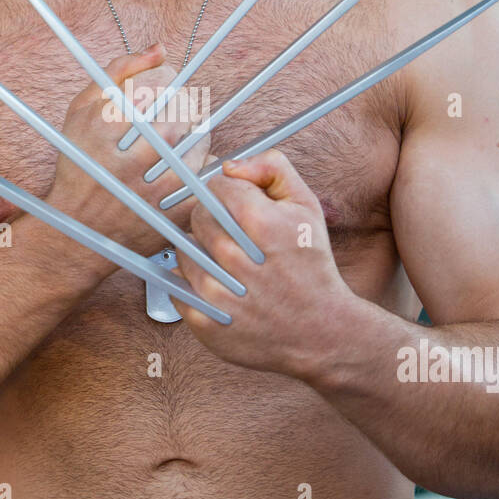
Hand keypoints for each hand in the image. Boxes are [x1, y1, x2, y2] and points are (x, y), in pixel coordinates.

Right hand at [45, 42, 211, 263]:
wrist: (76, 230)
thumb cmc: (79, 163)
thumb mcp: (82, 111)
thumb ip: (119, 72)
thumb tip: (161, 50)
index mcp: (102, 130)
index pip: (157, 89)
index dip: (170, 81)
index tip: (169, 83)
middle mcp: (125, 161)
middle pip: (179, 118)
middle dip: (188, 107)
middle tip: (184, 106)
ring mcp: (149, 193)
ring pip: (196, 147)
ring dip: (199, 133)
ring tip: (186, 132)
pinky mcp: (167, 217)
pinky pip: (202, 179)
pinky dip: (202, 165)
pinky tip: (188, 160)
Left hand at [173, 149, 357, 377]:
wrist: (321, 332)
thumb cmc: (311, 265)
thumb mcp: (307, 208)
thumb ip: (273, 170)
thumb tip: (229, 166)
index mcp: (265, 227)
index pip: (219, 187)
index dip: (226, 190)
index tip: (237, 202)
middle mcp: (240, 263)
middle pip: (198, 217)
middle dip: (211, 217)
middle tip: (230, 231)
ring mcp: (221, 298)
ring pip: (183, 250)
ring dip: (199, 249)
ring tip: (224, 258)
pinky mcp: (208, 325)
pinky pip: (177, 286)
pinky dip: (190, 281)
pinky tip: (215, 282)